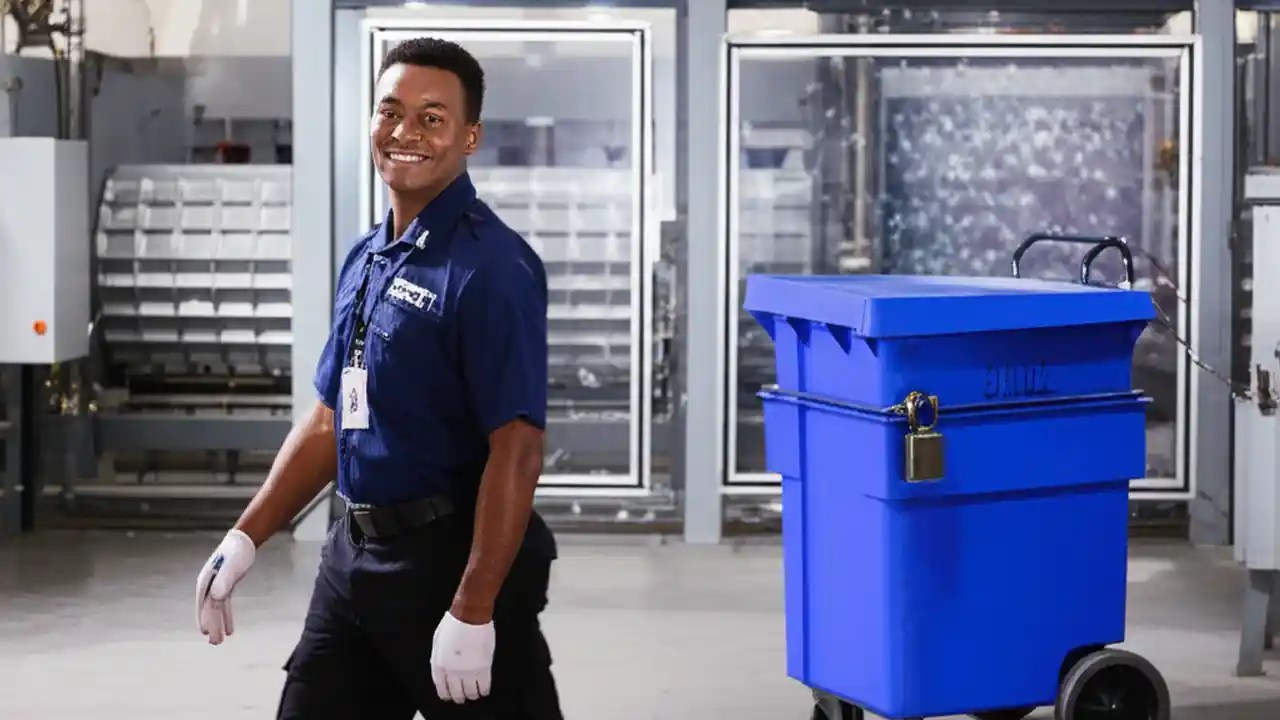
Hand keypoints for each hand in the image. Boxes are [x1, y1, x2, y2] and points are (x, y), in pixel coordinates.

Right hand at [195, 529, 255, 644]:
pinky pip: (224, 605)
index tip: (206, 632)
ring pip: (216, 609)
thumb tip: (215, 598)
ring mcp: (216, 586)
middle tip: (215, 643)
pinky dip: (226, 617)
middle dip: (212, 626)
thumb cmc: (237, 553)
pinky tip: (229, 630)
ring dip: (218, 625)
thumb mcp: (232, 567)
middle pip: (209, 609)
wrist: (244, 541)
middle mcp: (209, 586)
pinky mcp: (226, 587)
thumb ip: (223, 582)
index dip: (204, 618)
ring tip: (220, 641)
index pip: (204, 603)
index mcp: (206, 581)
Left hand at [430, 611, 495, 702]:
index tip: (449, 696)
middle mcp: (452, 671)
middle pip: (456, 693)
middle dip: (459, 697)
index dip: (446, 694)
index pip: (441, 688)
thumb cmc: (454, 623)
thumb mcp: (438, 641)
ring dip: (472, 695)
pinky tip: (484, 690)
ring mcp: (468, 671)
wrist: (470, 615)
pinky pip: (484, 686)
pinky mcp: (483, 667)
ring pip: (471, 692)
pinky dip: (484, 690)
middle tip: (462, 697)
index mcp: (439, 664)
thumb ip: (439, 657)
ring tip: (474, 693)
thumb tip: (443, 667)